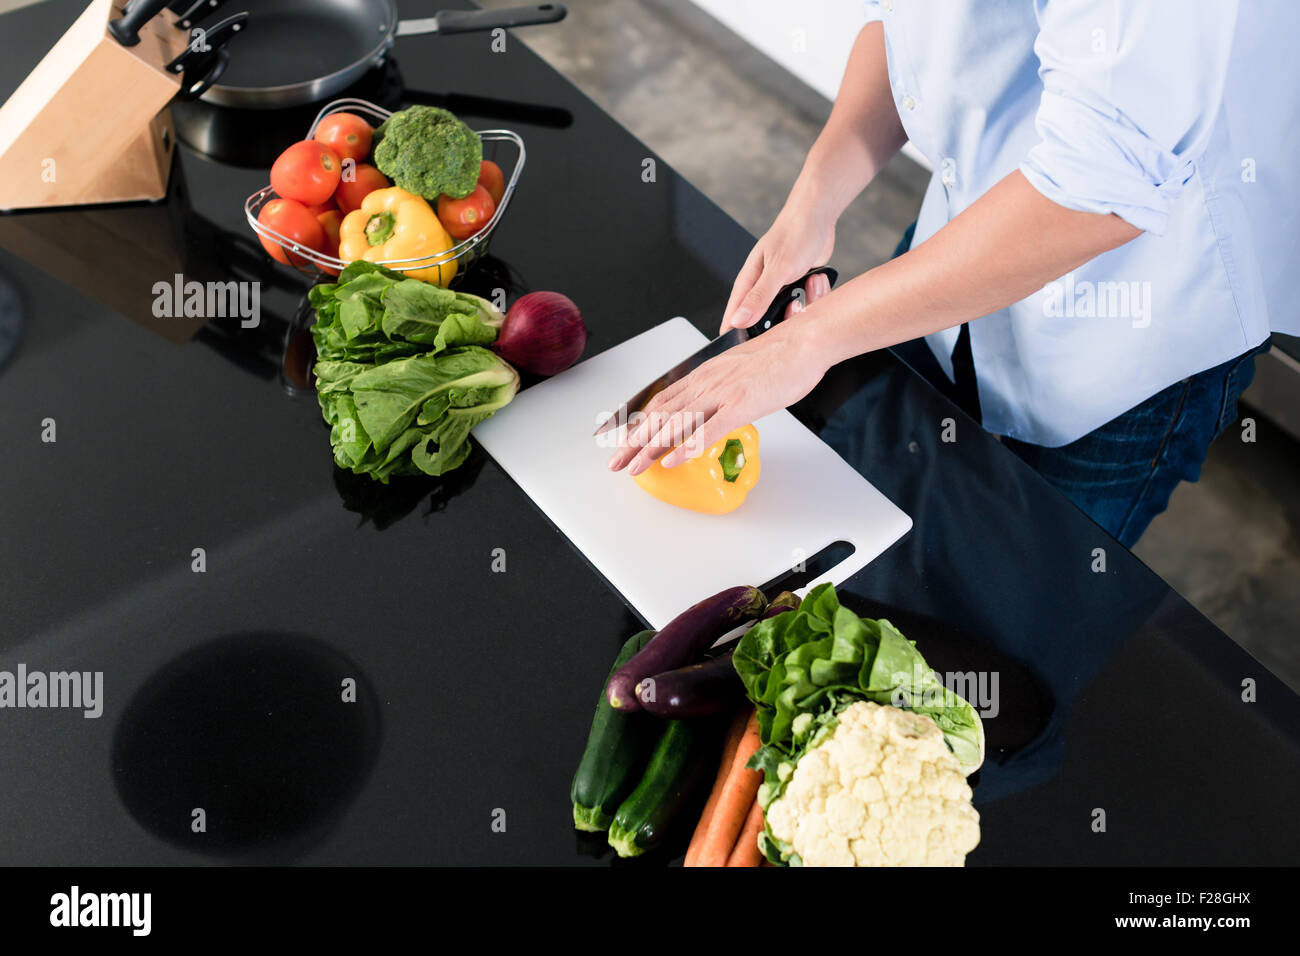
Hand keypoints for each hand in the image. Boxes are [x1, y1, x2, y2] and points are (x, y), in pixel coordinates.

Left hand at [606, 285, 834, 475]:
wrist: (804, 340)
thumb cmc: (780, 354)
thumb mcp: (739, 368)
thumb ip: (721, 385)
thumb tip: (713, 403)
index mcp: (704, 373)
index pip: (661, 399)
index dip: (638, 422)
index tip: (623, 438)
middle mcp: (706, 382)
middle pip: (659, 415)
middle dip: (633, 441)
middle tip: (615, 462)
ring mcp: (722, 394)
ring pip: (676, 424)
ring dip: (650, 448)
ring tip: (633, 466)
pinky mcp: (741, 405)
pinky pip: (709, 430)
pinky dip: (687, 447)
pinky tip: (672, 460)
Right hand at [720, 199, 835, 332]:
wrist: (818, 217)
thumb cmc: (794, 234)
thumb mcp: (777, 269)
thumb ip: (759, 297)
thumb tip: (738, 320)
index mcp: (749, 281)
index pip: (734, 315)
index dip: (735, 335)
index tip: (739, 353)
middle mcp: (762, 287)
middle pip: (764, 321)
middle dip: (781, 320)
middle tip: (795, 308)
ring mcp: (780, 288)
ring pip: (788, 315)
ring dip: (802, 307)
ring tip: (809, 287)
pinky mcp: (797, 287)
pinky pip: (804, 306)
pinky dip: (813, 299)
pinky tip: (816, 283)